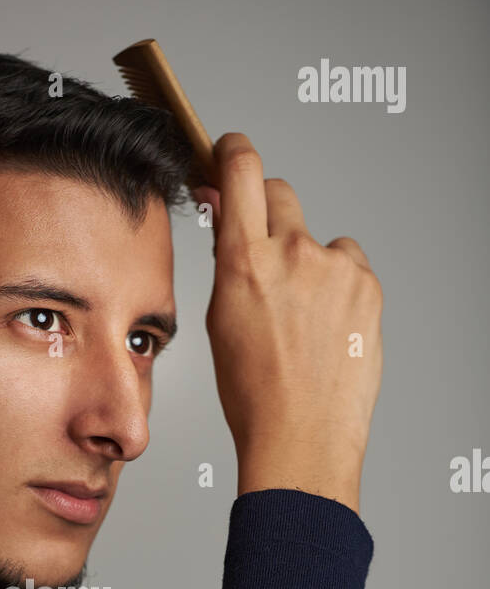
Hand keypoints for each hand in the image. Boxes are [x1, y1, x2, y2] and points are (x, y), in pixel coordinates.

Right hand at [192, 133, 382, 512]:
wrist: (302, 435)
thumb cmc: (255, 393)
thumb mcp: (221, 321)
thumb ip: (227, 260)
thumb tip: (229, 217)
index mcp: (243, 262)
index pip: (242, 168)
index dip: (234, 153)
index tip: (231, 155)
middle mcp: (292, 253)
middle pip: (281, 194)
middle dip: (269, 215)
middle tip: (266, 256)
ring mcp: (335, 268)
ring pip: (318, 240)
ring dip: (309, 264)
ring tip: (302, 320)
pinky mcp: (367, 285)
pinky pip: (348, 268)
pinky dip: (338, 289)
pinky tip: (326, 330)